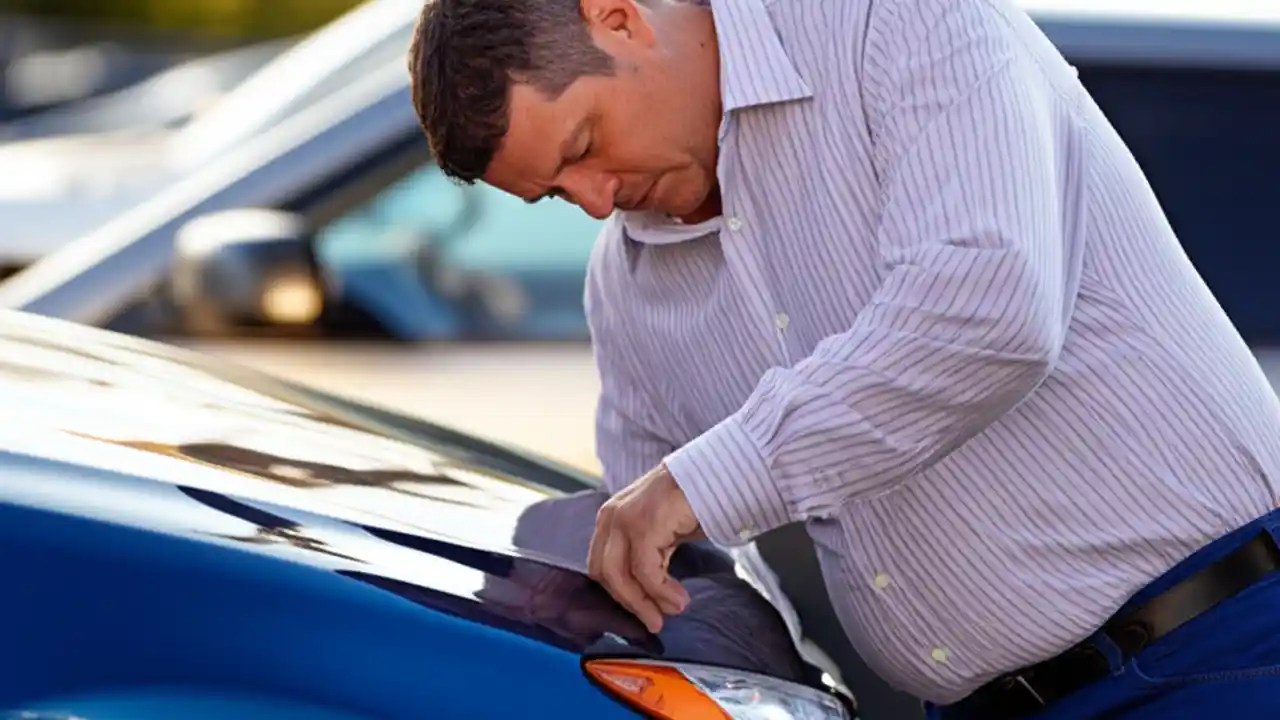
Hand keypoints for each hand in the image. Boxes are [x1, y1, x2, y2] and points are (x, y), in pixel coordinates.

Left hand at [587, 463, 704, 632]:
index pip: (600, 566)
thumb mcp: (660, 534)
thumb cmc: (691, 505)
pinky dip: (662, 591)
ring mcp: (625, 519)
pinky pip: (646, 571)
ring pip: (620, 576)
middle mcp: (611, 517)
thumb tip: (648, 598)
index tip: (644, 611)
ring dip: (646, 602)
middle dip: (631, 602)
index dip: (621, 593)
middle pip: (605, 574)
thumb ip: (648, 556)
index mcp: (611, 518)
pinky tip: (680, 598)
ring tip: (673, 610)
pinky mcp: (643, 525)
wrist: (715, 476)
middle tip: (656, 621)